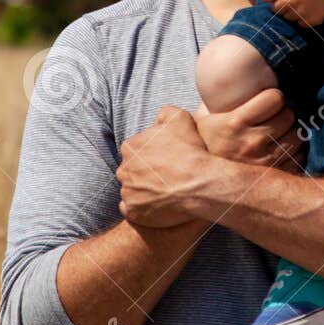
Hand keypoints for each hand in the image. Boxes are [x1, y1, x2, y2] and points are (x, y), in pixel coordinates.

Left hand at [117, 106, 214, 227]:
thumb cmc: (190, 151)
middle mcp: (123, 169)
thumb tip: (159, 117)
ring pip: (133, 190)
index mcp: (130, 147)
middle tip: (167, 176)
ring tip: (166, 191)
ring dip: (145, 190)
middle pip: (133, 170)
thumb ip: (165, 113)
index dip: (153, 154)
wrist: (200, 183)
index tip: (168, 159)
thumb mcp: (179, 118)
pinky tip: (158, 205)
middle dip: (146, 172)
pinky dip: (143, 208)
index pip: (137, 150)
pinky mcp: (133, 212)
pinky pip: (132, 209)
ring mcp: (127, 192)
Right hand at [194, 89, 304, 173]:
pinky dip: (294, 151)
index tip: (268, 100)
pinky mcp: (276, 176)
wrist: (201, 183)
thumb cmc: (204, 145)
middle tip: (274, 116)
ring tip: (278, 132)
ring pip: (298, 135)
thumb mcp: (203, 118)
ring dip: (290, 131)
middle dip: (283, 112)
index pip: (275, 98)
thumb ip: (215, 98)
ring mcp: (266, 161)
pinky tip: (280, 148)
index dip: (273, 96)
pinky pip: (299, 155)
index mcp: (234, 123)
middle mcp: (252, 142)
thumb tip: (227, 75)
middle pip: (289, 115)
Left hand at [261, 0, 323, 26]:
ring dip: (291, 13)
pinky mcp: (310, 20)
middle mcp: (289, 1)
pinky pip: (299, 23)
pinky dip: (302, 18)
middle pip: (275, 9)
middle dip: (281, 5)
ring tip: (302, 3)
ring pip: (286, 18)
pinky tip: (309, 9)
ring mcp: (299, 12)